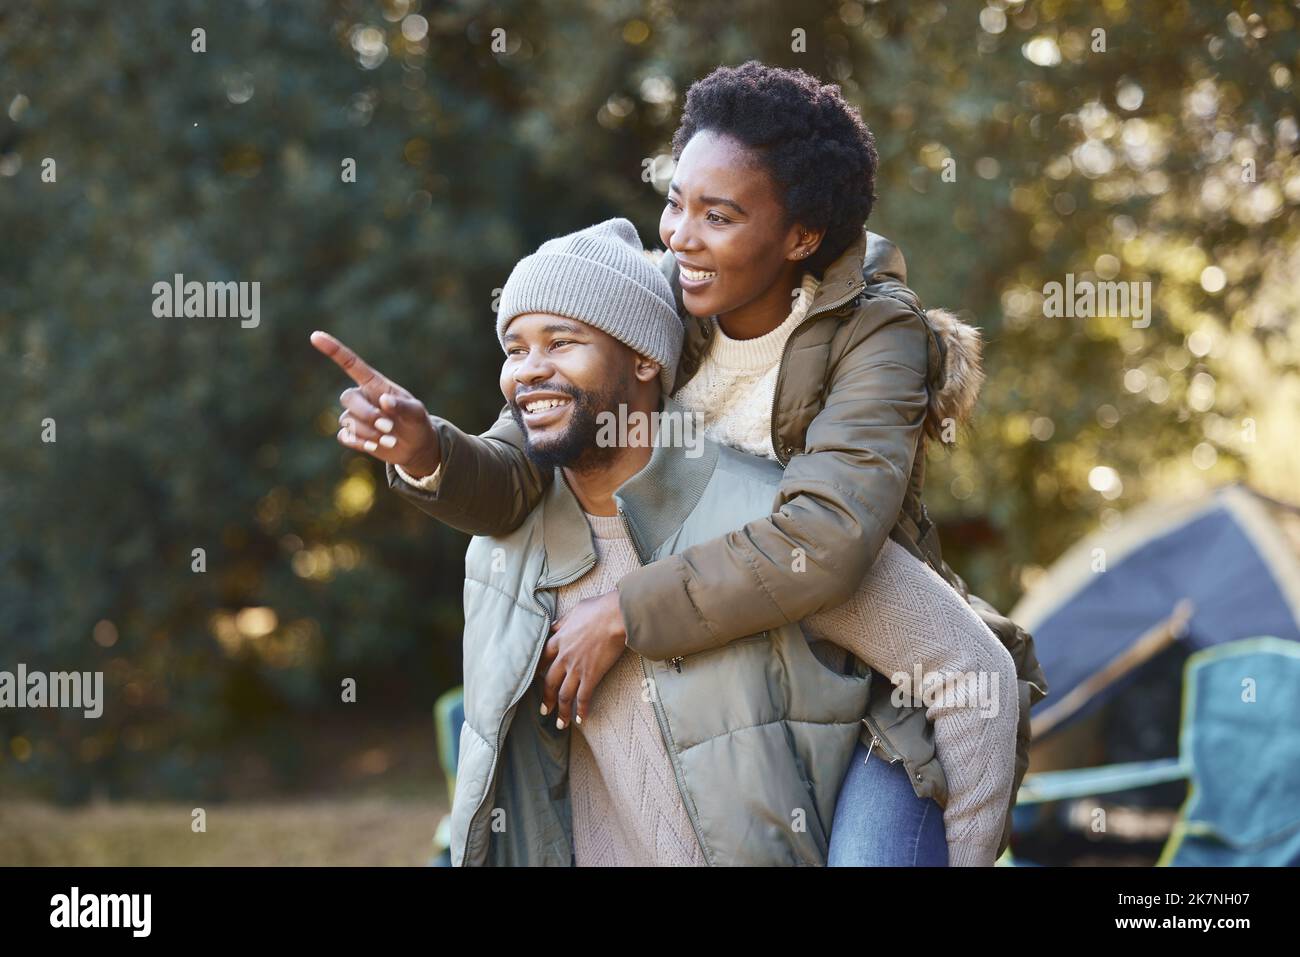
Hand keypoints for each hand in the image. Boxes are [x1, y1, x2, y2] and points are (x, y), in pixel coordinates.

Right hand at [310, 330, 440, 476]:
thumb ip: (403, 406)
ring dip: (369, 432)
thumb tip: (383, 401)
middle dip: (367, 414)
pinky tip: (376, 446)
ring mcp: (355, 417)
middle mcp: (362, 397)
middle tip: (389, 426)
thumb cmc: (417, 423)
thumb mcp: (417, 412)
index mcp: (374, 384)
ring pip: (347, 421)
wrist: (416, 447)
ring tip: (390, 439)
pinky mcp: (353, 436)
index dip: (333, 350)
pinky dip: (361, 443)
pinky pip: (345, 437)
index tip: (315, 336)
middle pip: (347, 398)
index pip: (350, 364)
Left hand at [539, 589, 627, 728]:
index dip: (537, 671)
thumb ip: (563, 622)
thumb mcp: (575, 611)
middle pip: (549, 682)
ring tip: (560, 724)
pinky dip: (581, 710)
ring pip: (564, 694)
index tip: (535, 680)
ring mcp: (577, 667)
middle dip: (546, 699)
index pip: (541, 659)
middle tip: (544, 711)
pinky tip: (581, 720)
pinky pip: (583, 697)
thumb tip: (555, 626)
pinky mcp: (592, 675)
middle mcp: (564, 656)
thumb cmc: (599, 609)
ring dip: (561, 711)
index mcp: (558, 640)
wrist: (616, 615)